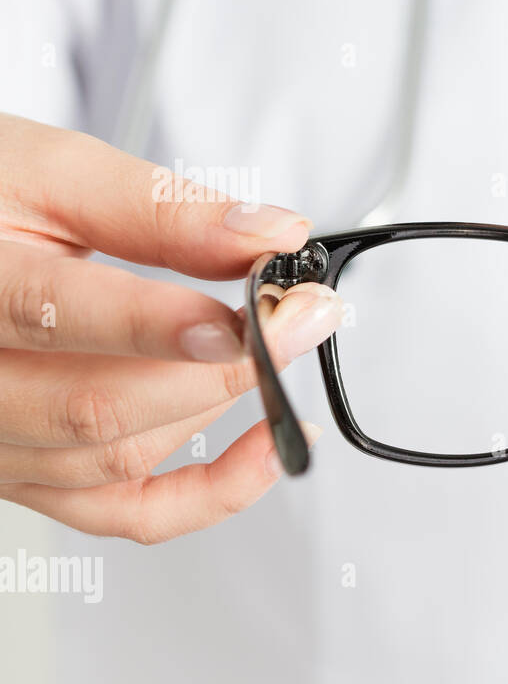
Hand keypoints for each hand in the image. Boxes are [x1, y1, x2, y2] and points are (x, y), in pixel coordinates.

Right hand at [0, 114, 343, 542]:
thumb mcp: (51, 171)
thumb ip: (159, 206)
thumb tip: (267, 234)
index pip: (52, 315)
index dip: (164, 325)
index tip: (258, 310)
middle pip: (98, 407)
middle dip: (224, 365)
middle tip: (302, 315)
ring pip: (116, 458)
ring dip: (214, 407)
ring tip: (272, 346)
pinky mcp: (29, 475)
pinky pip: (122, 513)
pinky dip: (209, 494)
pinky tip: (267, 450)